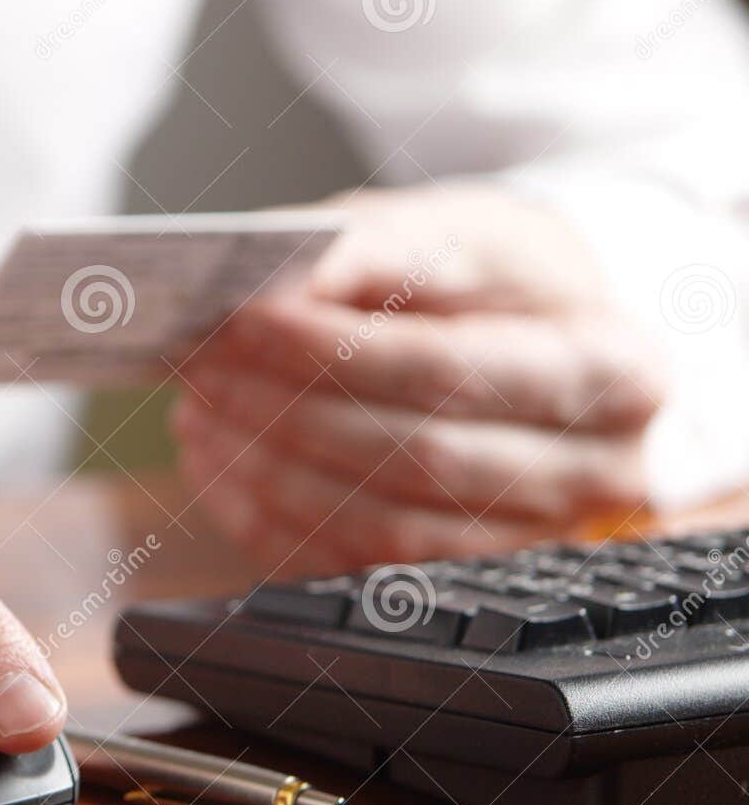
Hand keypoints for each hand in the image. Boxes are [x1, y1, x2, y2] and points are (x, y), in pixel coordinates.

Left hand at [172, 185, 665, 575]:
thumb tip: (293, 281)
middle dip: (285, 410)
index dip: (332, 351)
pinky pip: (354, 564)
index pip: (449, 367)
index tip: (240, 321)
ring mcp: (532, 536)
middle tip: (198, 365)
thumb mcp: (459, 230)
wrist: (549, 339)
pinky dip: (270, 519)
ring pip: (379, 523)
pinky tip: (218, 462)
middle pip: (413, 455)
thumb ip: (378, 249)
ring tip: (196, 408)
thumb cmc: (502, 278)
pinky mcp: (466, 575)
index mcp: (608, 367)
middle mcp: (590, 469)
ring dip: (267, 470)